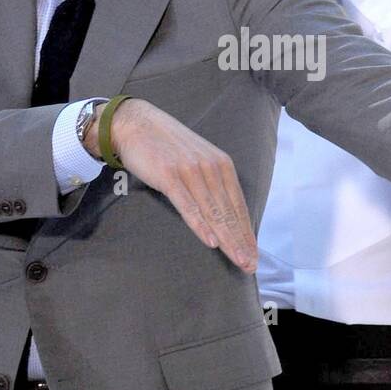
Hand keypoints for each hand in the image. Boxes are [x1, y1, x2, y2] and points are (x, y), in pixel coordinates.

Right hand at [86, 99, 257, 271]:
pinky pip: (188, 205)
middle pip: (229, 212)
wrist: (136, 124)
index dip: (246, 232)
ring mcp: (190, 171)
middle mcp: (211, 167)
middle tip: (250, 265)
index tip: (254, 254)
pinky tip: (211, 241)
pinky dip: (200, 225)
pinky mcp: (169, 176)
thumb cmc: (167, 146)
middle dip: (241, 241)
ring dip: (227, 239)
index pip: (238, 205)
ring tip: (238, 260)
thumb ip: (212, 181)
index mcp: (222, 164)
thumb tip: (224, 211)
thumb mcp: (198, 159)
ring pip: (213, 212)